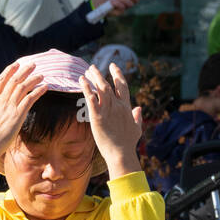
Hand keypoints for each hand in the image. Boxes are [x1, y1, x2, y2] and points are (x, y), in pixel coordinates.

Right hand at [0, 62, 45, 171]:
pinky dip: (38, 92)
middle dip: (24, 71)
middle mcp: (1, 100)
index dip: (9, 71)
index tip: (16, 64)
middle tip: (32, 65)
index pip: (1, 81)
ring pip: (23, 87)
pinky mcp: (18, 114)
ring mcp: (9, 106)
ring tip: (41, 75)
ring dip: (33, 79)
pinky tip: (45, 88)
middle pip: (14, 80)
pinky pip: (30, 99)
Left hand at [79, 63, 142, 178]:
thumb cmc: (128, 144)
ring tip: (87, 71)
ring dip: (93, 77)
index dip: (117, 74)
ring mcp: (107, 110)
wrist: (121, 154)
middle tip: (93, 67)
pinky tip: (82, 81)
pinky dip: (86, 88)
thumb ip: (137, 117)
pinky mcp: (97, 117)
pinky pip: (91, 99)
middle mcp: (117, 106)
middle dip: (100, 74)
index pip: (122, 86)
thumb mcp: (137, 128)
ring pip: (100, 88)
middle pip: (108, 85)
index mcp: (126, 107)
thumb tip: (138, 108)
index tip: (113, 66)